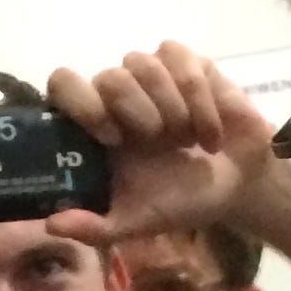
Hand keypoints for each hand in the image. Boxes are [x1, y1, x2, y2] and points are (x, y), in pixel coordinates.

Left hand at [43, 42, 274, 248]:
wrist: (239, 189)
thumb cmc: (182, 201)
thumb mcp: (138, 221)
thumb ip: (97, 229)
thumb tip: (51, 223)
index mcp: (96, 126)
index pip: (64, 85)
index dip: (81, 103)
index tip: (111, 137)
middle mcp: (118, 94)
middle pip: (110, 77)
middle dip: (140, 115)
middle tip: (162, 146)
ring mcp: (152, 74)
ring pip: (144, 64)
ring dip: (173, 109)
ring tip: (188, 141)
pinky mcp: (187, 63)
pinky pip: (181, 62)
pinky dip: (199, 99)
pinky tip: (210, 130)